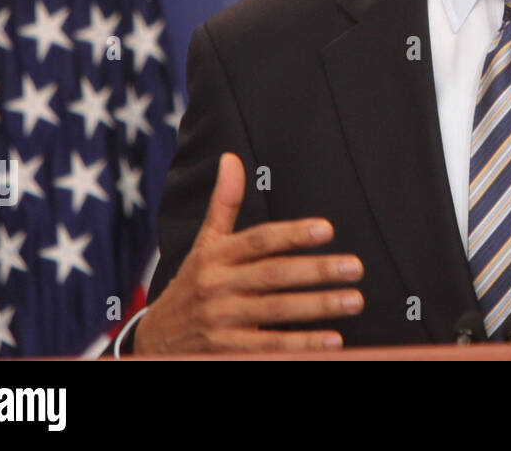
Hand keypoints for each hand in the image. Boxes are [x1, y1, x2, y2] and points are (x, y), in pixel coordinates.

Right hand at [135, 152, 364, 352]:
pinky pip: (268, 347)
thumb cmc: (192, 285)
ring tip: (353, 300)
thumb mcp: (204, 245)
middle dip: (317, 270)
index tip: (327, 229)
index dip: (292, 234)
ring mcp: (220, 321)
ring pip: (276, 311)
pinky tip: (332, 341)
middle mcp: (216, 286)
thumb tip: (231, 158)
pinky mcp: (224, 352)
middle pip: (273, 275)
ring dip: (318, 306)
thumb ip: (224, 204)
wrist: (155, 343)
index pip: (259, 240)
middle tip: (355, 267)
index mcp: (215, 256)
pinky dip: (301, 345)